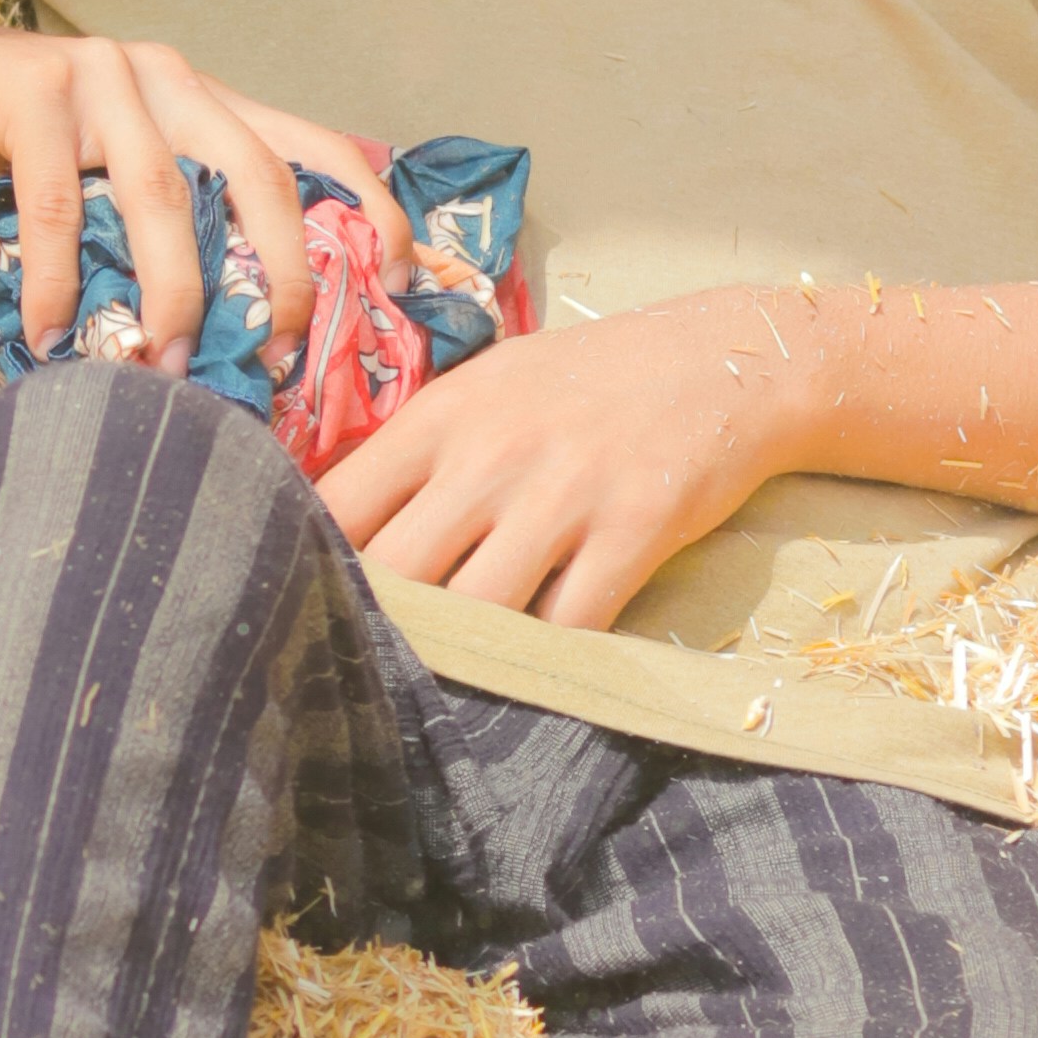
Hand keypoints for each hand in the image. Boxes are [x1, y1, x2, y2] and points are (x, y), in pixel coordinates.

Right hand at [0, 15, 408, 372]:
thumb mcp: (92, 193)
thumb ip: (148, 238)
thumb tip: (208, 349)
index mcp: (199, 100)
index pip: (310, 145)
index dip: (369, 205)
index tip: (404, 277)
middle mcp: (165, 76)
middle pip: (258, 176)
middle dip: (284, 273)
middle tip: (280, 355)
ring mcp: (99, 74)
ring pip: (161, 196)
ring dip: (170, 291)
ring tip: (164, 363)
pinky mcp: (30, 85)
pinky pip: (57, 202)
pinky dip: (58, 279)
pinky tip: (52, 335)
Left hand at [313, 299, 810, 627]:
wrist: (726, 359)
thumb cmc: (588, 382)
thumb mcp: (489, 389)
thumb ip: (418, 454)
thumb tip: (333, 532)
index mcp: (443, 415)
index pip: (339, 505)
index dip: (312, 565)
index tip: (312, 605)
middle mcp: (494, 453)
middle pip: (399, 574)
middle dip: (382, 627)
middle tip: (380, 665)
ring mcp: (567, 493)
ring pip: (479, 611)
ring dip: (465, 654)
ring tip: (457, 678)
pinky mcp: (636, 529)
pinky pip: (569, 625)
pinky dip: (548, 659)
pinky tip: (539, 665)